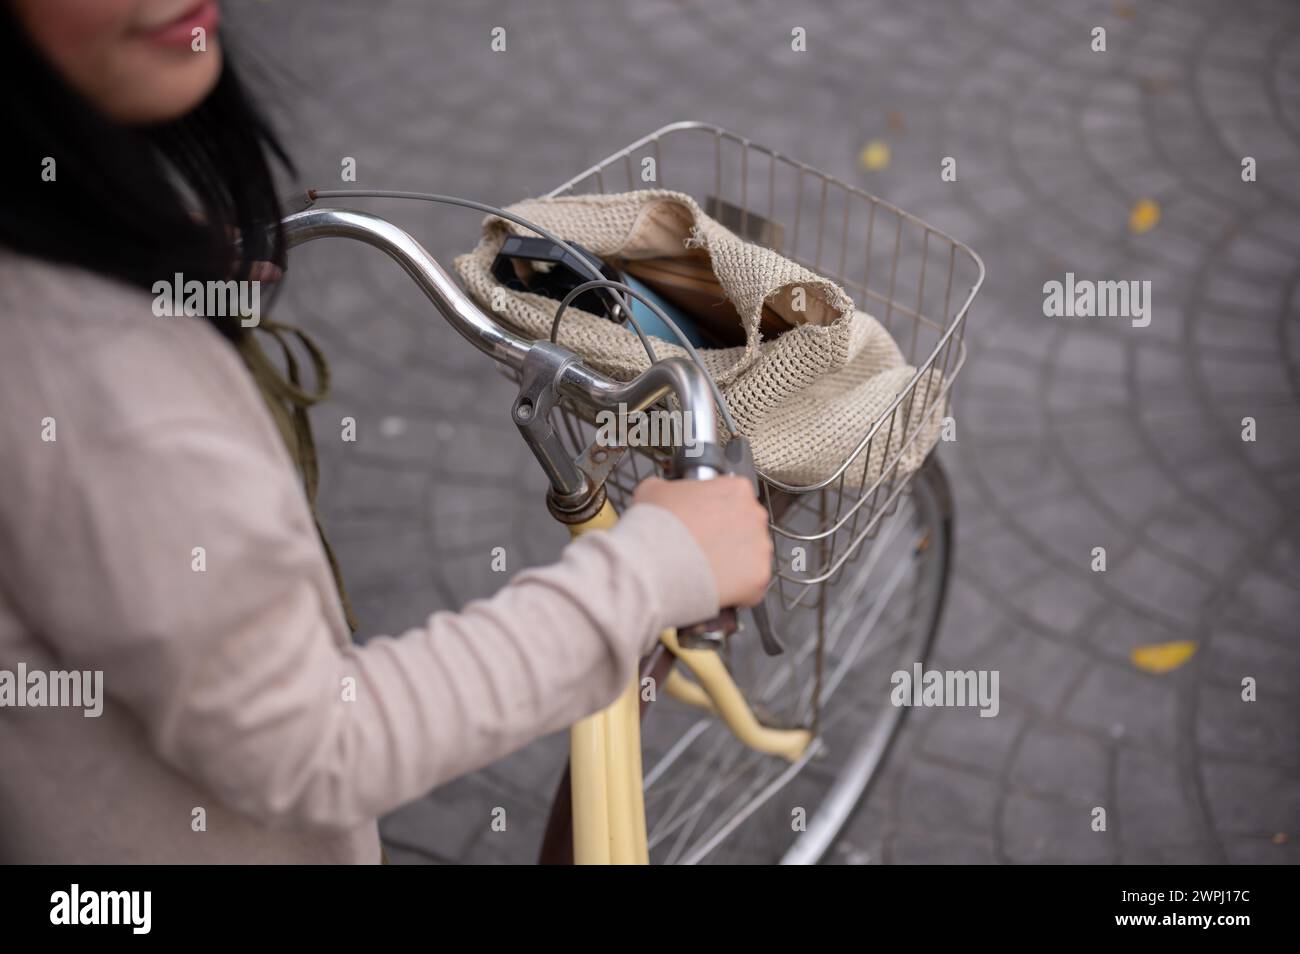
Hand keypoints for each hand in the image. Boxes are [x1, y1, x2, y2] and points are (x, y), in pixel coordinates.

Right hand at [632, 476, 772, 606]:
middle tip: (704, 549)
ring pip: (751, 557)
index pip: (735, 499)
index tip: (704, 524)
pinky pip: (750, 586)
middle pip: (747, 528)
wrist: (652, 565)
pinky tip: (713, 588)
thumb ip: (671, 489)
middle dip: (728, 539)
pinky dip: (736, 590)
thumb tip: (667, 494)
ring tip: (707, 572)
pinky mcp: (759, 578)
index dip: (717, 514)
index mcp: (736, 489)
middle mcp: (755, 515)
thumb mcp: (654, 490)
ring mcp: (760, 547)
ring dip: (734, 565)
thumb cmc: (653, 527)